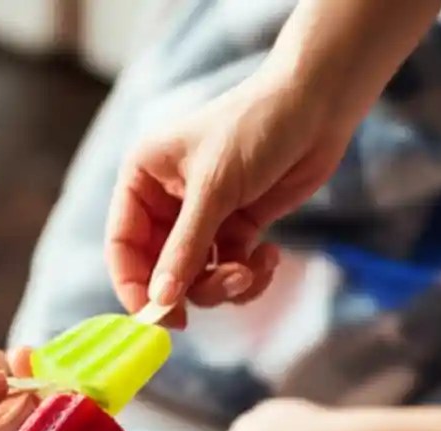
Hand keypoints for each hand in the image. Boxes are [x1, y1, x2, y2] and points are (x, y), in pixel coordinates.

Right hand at [107, 70, 357, 327]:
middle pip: (160, 269)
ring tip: (251, 269)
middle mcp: (166, 201)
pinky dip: (249, 275)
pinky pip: (230, 271)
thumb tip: (160, 301)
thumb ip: (185, 248)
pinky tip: (270, 256)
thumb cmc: (255, 128)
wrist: (317, 106)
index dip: (133, 283)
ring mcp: (203, 217)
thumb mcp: (214, 188)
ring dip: (225, 283)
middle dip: (191, 285)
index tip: (156, 315)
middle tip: (223, 290)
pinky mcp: (238, 227)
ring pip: (197, 277)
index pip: (122, 244)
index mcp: (142, 179)